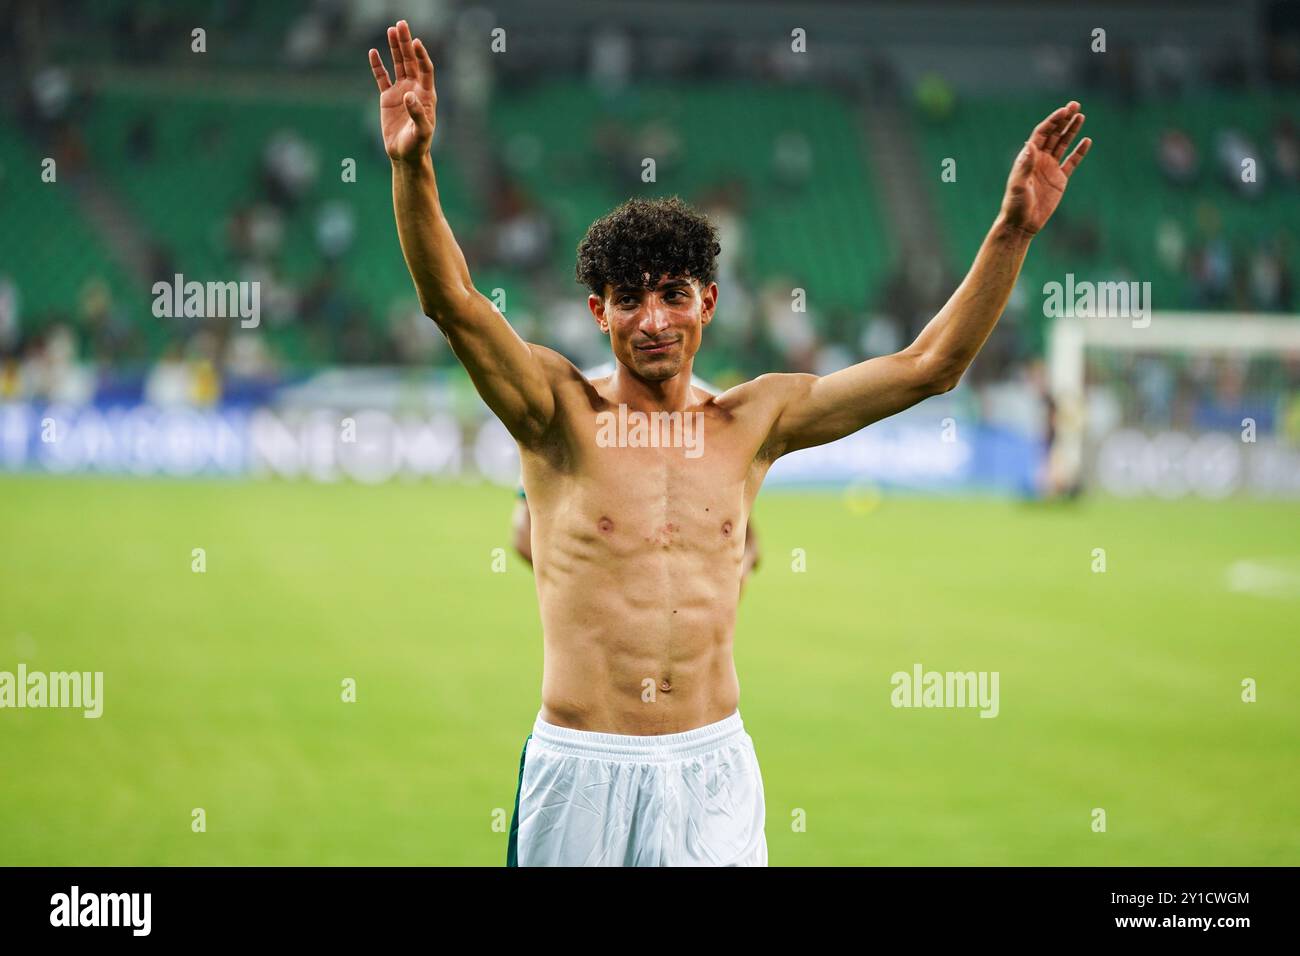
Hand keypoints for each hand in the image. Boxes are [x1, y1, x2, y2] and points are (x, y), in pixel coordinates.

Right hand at [369, 20, 435, 162]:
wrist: (405, 155)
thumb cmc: (418, 145)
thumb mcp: (421, 132)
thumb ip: (417, 114)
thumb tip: (410, 96)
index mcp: (427, 95)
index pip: (425, 70)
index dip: (421, 56)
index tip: (416, 42)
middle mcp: (415, 89)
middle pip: (410, 61)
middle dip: (406, 43)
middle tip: (401, 24)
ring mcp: (401, 91)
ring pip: (397, 64)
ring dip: (394, 47)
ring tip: (391, 29)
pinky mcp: (387, 97)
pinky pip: (381, 77)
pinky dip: (377, 65)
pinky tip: (373, 52)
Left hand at [1000, 101, 1091, 235]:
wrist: (1022, 223)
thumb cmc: (1015, 205)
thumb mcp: (1018, 185)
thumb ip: (1024, 166)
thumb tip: (1030, 146)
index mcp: (1028, 158)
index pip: (1042, 133)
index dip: (1052, 121)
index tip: (1063, 111)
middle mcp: (1040, 159)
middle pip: (1054, 134)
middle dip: (1063, 119)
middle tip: (1075, 104)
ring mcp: (1050, 168)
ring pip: (1063, 144)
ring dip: (1071, 130)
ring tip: (1081, 115)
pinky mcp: (1060, 180)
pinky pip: (1071, 162)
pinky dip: (1079, 152)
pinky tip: (1087, 140)